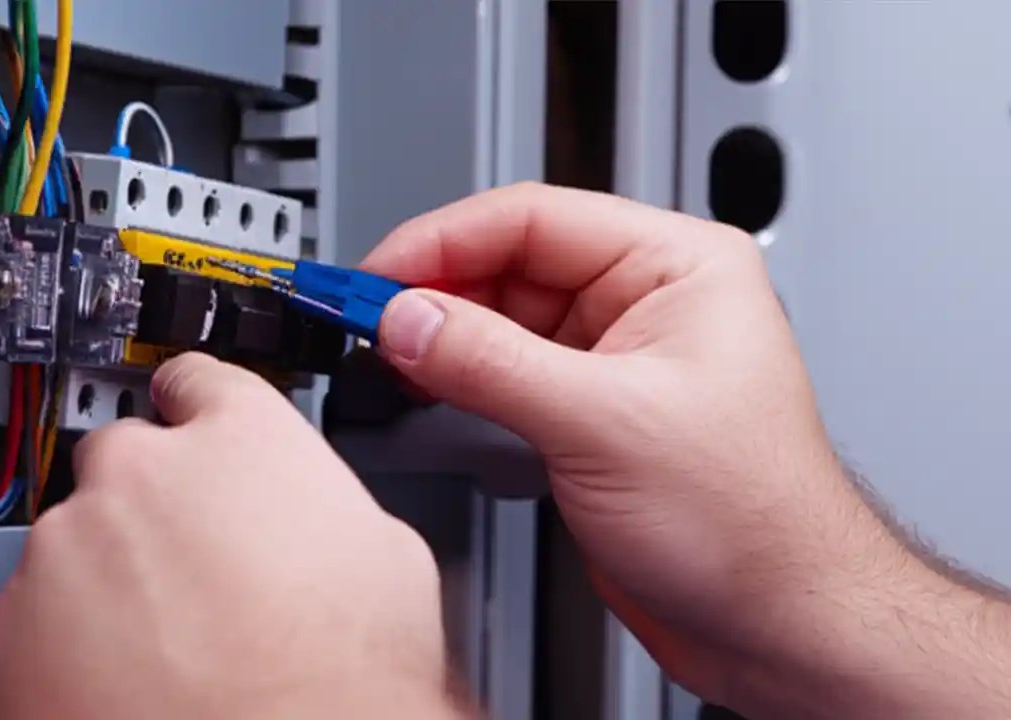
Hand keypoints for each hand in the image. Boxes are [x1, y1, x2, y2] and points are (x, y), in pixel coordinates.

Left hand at [0, 354, 463, 719]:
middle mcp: (145, 468)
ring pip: (78, 535)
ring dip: (110, 571)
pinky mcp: (17, 617)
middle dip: (152, 501)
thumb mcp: (386, 552)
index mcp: (242, 435)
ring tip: (166, 640)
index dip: (197, 406)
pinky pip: (36, 605)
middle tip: (193, 568)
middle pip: (128, 457)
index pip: (198, 380)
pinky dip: (67, 632)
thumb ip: (320, 501)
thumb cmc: (340, 675)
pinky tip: (128, 673)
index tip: (187, 417)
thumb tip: (314, 518)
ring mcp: (71, 541)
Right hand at [362, 183, 1010, 717]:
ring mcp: (611, 358)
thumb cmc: (752, 523)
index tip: (377, 274)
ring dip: (439, 335)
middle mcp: (644, 302)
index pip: (533, 217)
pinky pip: (504, 371)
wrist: (775, 623)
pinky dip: (457, 377)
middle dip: (433, 289)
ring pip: (499, 317)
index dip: (442, 241)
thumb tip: (408, 318)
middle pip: (508, 262)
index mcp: (677, 266)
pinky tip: (423, 386)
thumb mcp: (603, 424)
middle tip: (365, 319)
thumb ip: (490, 363)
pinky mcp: (585, 411)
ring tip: (385, 356)